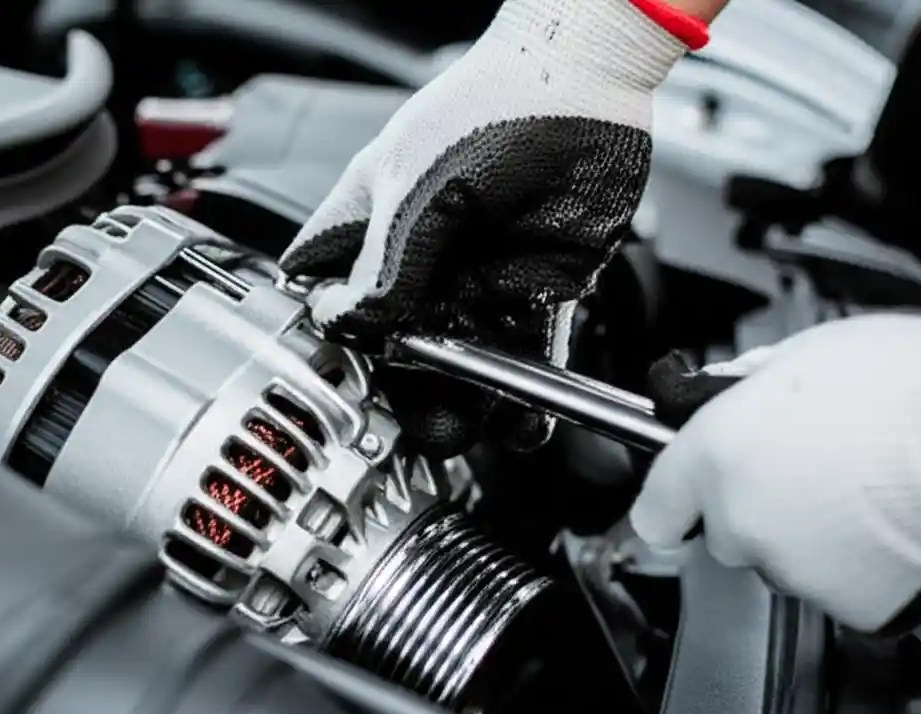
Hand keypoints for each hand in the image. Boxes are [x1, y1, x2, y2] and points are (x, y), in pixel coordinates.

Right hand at [279, 0, 706, 457]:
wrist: (591, 76)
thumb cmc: (495, 101)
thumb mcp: (421, 189)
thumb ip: (388, 264)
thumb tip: (348, 321)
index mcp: (374, 222)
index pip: (329, 287)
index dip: (332, 331)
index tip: (348, 371)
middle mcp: (423, 255)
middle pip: (399, 340)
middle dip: (408, 388)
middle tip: (424, 425)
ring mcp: (480, 271)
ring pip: (464, 354)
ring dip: (471, 399)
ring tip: (482, 430)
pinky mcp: (539, 282)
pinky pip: (529, 348)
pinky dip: (529, 388)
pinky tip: (527, 420)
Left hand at [630, 313, 920, 631]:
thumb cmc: (903, 381)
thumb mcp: (795, 356)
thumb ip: (741, 392)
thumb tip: (724, 399)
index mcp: (714, 456)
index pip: (655, 508)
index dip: (673, 501)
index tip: (684, 498)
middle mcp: (742, 520)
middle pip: (726, 534)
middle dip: (756, 509)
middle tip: (810, 472)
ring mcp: (795, 569)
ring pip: (784, 562)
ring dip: (810, 537)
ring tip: (862, 491)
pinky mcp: (852, 607)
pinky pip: (840, 590)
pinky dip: (859, 567)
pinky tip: (887, 525)